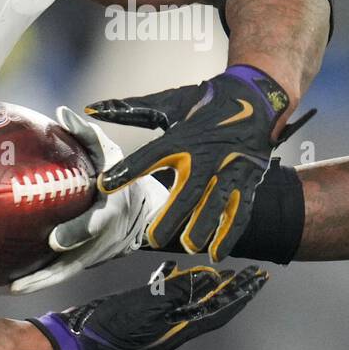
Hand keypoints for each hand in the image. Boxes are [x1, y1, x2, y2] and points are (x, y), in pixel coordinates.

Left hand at [5, 107, 166, 294]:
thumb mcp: (112, 152)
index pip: (95, 224)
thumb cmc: (123, 176)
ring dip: (36, 284)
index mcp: (111, 210)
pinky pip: (59, 272)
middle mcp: (103, 238)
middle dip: (46, 275)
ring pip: (64, 273)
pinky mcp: (85, 261)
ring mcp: (94, 254)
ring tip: (2, 290)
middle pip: (73, 263)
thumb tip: (61, 112)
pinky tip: (5, 286)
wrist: (147, 211)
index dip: (76, 232)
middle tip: (17, 283)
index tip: (54, 240)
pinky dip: (37, 280)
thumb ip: (89, 134)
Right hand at [29, 260, 267, 349]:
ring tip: (224, 270)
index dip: (241, 295)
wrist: (74, 342)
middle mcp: (172, 330)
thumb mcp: (144, 308)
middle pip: (211, 307)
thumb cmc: (107, 328)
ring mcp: (157, 324)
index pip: (219, 312)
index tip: (259, 278)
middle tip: (255, 273)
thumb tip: (208, 281)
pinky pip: (168, 298)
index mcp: (178, 332)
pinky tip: (174, 270)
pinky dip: (176, 283)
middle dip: (234, 290)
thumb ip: (176, 294)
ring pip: (191, 302)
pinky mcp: (141, 315)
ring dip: (209, 285)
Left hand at [86, 64, 308, 259]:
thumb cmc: (205, 102)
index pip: (151, 155)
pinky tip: (217, 252)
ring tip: (190, 246)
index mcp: (183, 135)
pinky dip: (230, 233)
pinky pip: (241, 210)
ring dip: (204, 226)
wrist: (255, 97)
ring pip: (217, 202)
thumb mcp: (169, 103)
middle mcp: (206, 154)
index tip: (106, 184)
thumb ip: (131, 110)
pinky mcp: (248, 179)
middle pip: (188, 189)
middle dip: (172, 214)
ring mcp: (230, 168)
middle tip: (155, 237)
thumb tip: (93, 107)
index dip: (128, 170)